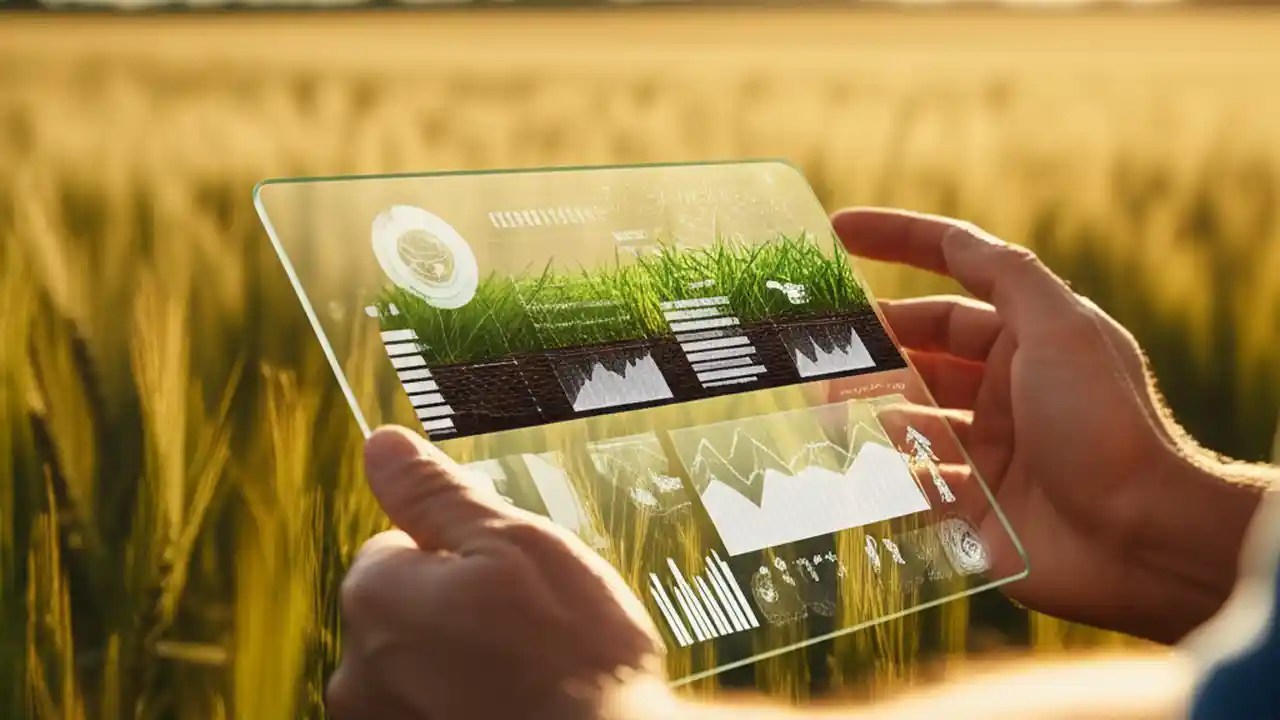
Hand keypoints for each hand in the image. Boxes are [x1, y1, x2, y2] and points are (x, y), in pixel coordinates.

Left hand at [326, 426, 668, 719]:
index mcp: (375, 596)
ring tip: (530, 675)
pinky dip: (468, 709)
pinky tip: (516, 708)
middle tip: (529, 628)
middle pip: (407, 613)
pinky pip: (435, 711)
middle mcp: (356, 672)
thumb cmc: (571, 655)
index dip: (461, 554)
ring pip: (421, 671)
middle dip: (457, 612)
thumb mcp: (513, 543)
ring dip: (464, 667)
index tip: (509, 578)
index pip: (398, 547)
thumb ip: (436, 494)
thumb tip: (382, 445)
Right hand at [832, 208, 1262, 642]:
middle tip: (809, 341)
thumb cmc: (1104, 423)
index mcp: (1027, 338)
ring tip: (820, 403)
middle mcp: (1005, 389)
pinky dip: (880, 470)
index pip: (951, 274)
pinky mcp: (973, 510)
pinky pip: (912, 482)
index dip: (897, 243)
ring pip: (906, 416)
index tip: (838, 230)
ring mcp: (988, 450)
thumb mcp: (1062, 328)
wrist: (1142, 539)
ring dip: (865, 407)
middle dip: (868, 342)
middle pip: (919, 350)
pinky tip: (852, 462)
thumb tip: (952, 236)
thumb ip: (1007, 275)